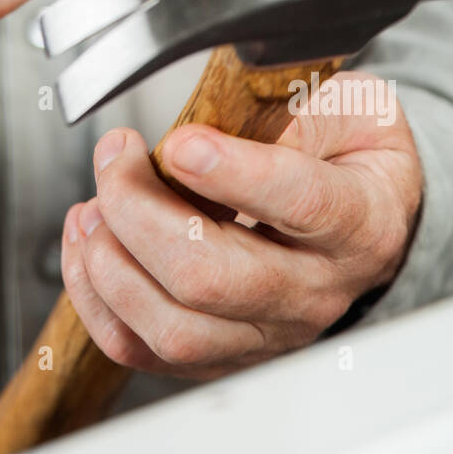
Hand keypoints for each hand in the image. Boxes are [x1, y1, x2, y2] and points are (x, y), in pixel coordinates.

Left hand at [61, 71, 422, 377]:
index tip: (179, 142)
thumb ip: (291, 101)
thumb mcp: (347, 104)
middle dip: (138, 211)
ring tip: (94, 204)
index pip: (301, 205)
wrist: (364, 214)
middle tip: (116, 156)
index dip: (234, 173)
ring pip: (172, 327)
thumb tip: (218, 107)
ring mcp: (266, 331)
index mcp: (358, 220)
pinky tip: (89, 244)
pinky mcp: (220, 352)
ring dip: (110, 262)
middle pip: (211, 278)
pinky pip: (141, 348)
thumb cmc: (348, 153)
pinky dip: (96, 298)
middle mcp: (314, 290)